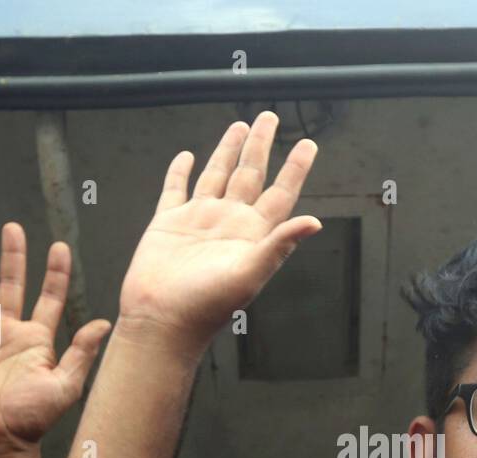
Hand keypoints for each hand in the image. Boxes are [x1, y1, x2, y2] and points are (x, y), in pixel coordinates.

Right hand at [0, 222, 110, 457]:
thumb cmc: (32, 419)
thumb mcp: (65, 385)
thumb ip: (82, 353)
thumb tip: (105, 323)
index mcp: (38, 339)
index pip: (50, 297)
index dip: (55, 273)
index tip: (59, 247)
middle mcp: (9, 332)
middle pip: (12, 284)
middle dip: (13, 256)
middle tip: (13, 228)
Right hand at [118, 110, 321, 350]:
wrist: (162, 321)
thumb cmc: (208, 306)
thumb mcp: (250, 274)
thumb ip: (280, 245)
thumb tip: (314, 222)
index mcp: (252, 234)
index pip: (280, 193)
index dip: (294, 168)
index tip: (308, 144)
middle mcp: (229, 223)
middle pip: (250, 175)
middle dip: (261, 146)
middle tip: (270, 117)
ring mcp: (199, 220)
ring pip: (217, 175)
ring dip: (228, 151)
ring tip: (239, 127)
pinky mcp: (168, 223)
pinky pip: (176, 190)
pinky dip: (180, 171)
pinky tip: (187, 157)